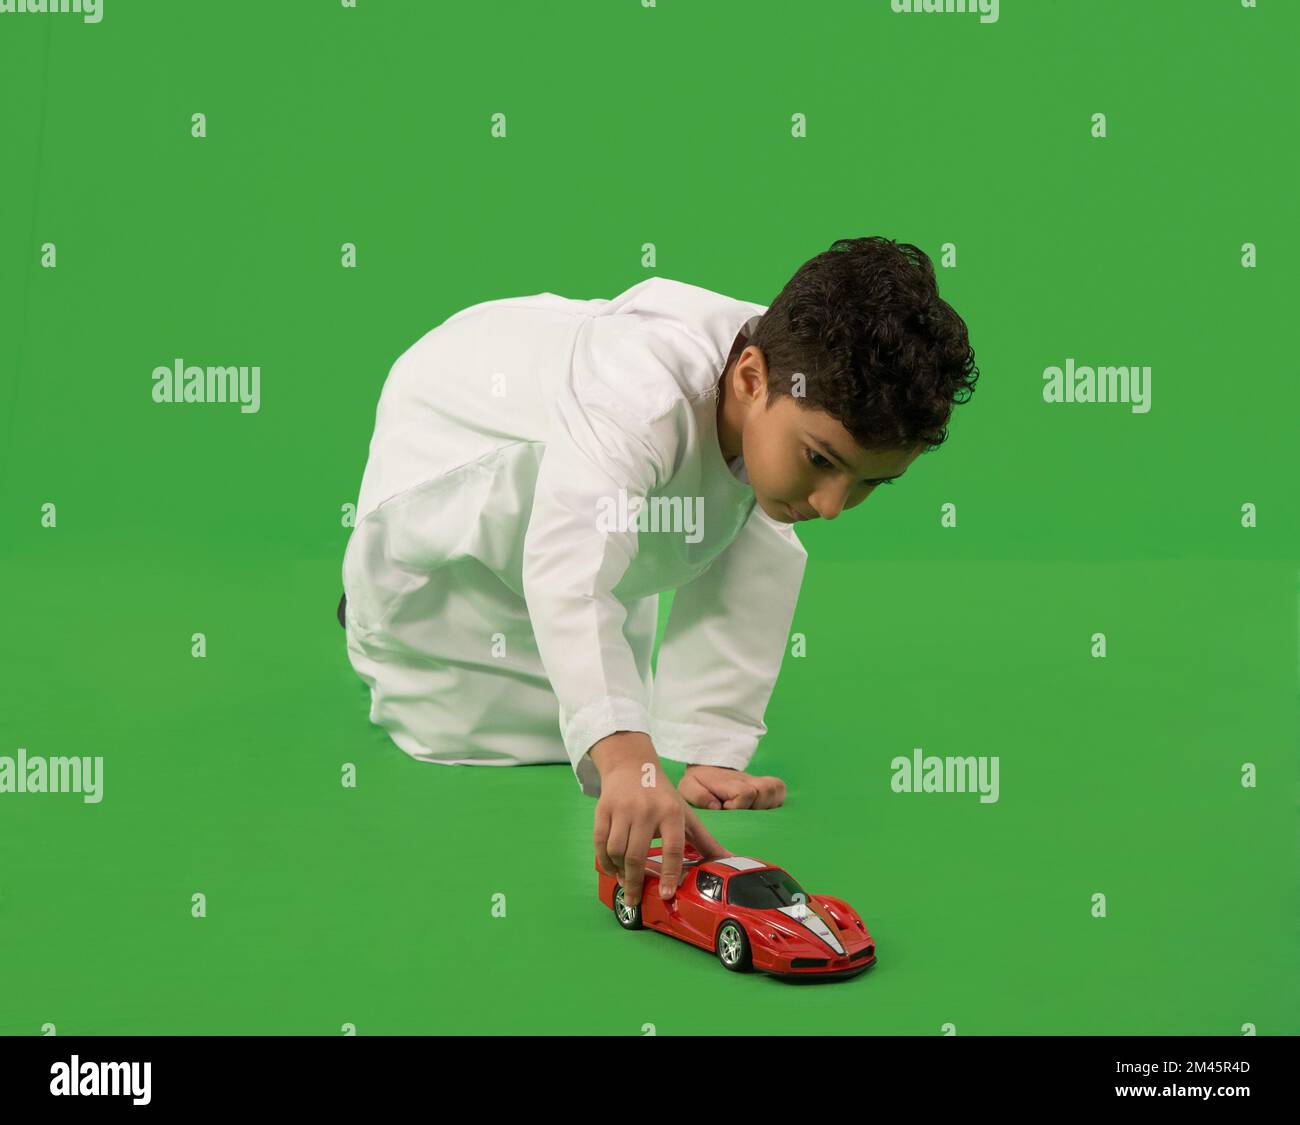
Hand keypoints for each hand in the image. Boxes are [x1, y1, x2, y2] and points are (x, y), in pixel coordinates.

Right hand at [589, 732, 730, 907]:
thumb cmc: (662, 796)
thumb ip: (705, 841)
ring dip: (619, 872)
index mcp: (671, 813)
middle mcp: (647, 811)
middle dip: (634, 882)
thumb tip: (730, 860)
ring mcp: (623, 809)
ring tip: (624, 881)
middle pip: (637, 855)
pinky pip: (600, 842)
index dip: (670, 875)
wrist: (632, 766)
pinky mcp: (604, 809)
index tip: (667, 895)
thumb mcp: (686, 814)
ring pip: (616, 851)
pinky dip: (604, 861)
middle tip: (634, 900)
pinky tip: (612, 869)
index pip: (672, 849)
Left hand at [679, 764, 785, 809]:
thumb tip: (717, 807)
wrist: (708, 767)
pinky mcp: (766, 785)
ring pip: (776, 790)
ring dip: (767, 803)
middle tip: (741, 811)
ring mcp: (759, 782)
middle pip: (765, 792)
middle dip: (755, 806)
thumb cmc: (699, 782)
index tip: (726, 808)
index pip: (746, 793)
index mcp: (729, 782)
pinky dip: (777, 799)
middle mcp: (748, 780)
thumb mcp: (689, 787)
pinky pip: (780, 789)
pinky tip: (763, 807)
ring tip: (752, 810)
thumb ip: (699, 796)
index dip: (738, 806)